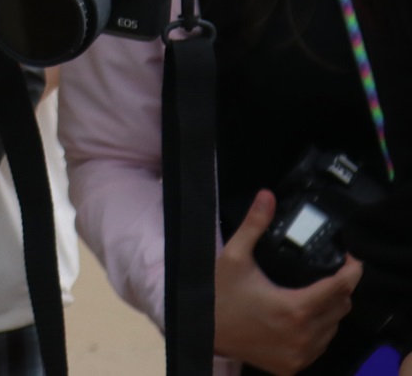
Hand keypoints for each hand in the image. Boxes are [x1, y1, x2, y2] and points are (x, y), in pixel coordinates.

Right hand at [214, 189, 360, 374]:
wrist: (202, 331)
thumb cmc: (219, 293)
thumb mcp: (234, 257)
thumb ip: (254, 226)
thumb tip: (267, 195)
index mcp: (295, 308)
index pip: (340, 288)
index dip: (352, 271)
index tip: (351, 259)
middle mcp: (304, 335)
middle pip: (341, 307)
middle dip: (340, 288)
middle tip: (326, 273)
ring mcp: (301, 354)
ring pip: (334, 328)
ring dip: (330, 310)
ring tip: (314, 294)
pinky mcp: (294, 365)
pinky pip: (320, 345)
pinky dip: (319, 330)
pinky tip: (303, 319)